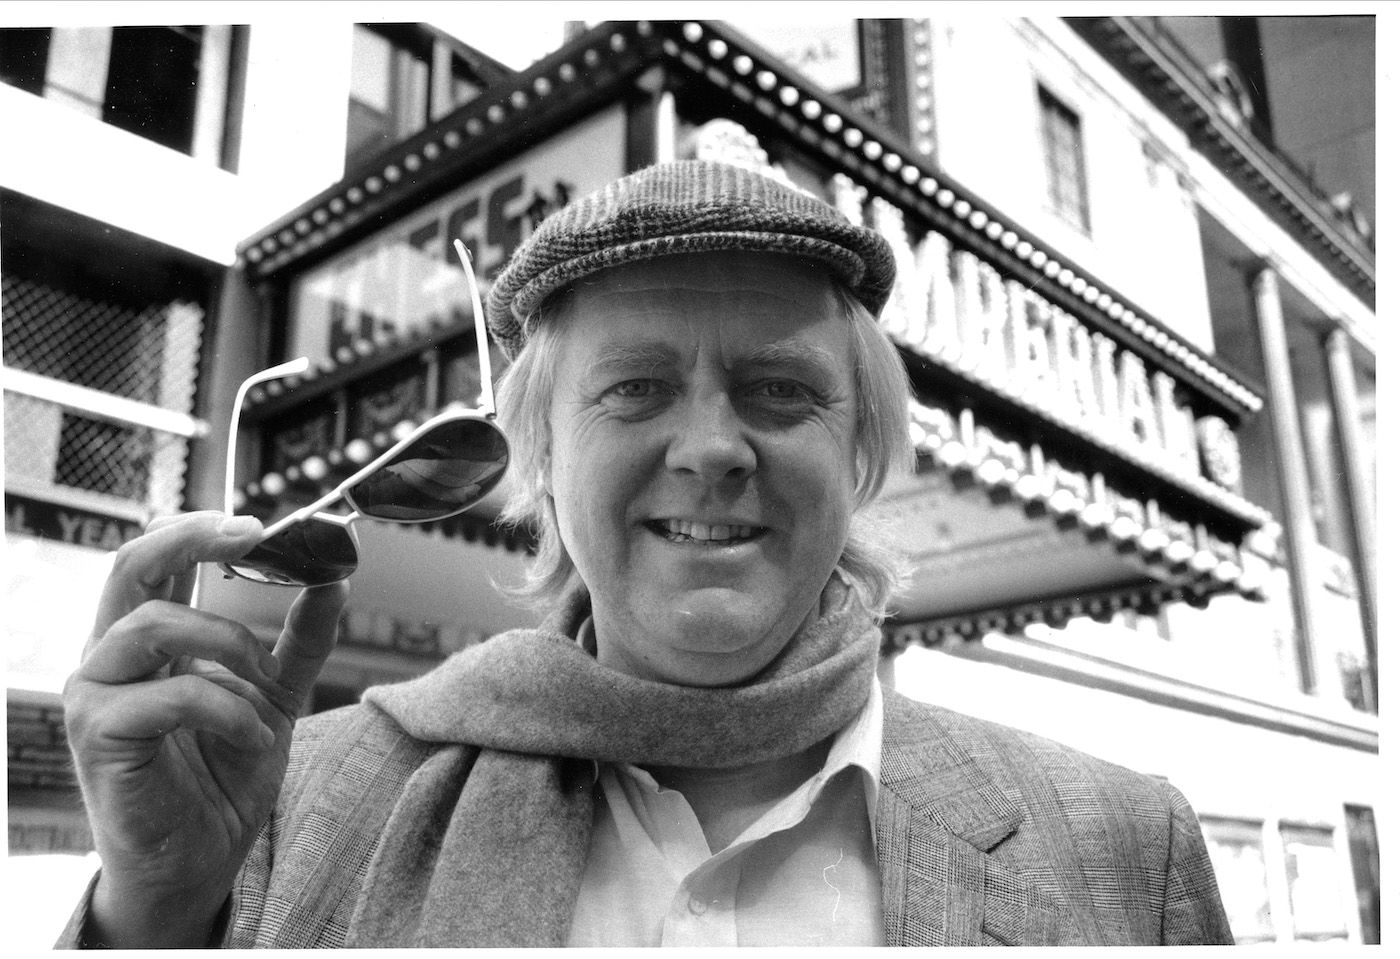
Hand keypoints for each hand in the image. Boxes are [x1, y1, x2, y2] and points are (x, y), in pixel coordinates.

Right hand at [63, 511, 348, 946]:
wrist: (202, 857)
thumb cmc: (223, 772)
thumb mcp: (276, 692)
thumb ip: (301, 635)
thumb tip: (337, 573)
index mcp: (149, 637)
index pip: (157, 558)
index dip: (200, 529)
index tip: (262, 524)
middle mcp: (111, 654)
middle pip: (129, 565)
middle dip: (192, 537)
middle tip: (254, 533)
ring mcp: (96, 692)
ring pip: (152, 623)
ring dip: (228, 645)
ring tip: (266, 689)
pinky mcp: (99, 736)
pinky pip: (169, 696)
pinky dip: (226, 711)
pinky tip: (253, 735)